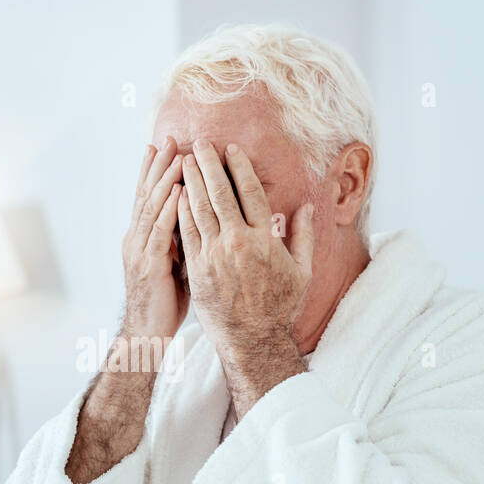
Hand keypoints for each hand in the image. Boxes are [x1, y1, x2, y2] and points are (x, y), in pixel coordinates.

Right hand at [121, 137, 186, 340]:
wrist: (146, 334)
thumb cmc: (164, 303)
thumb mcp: (175, 265)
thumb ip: (182, 241)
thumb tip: (202, 219)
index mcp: (142, 238)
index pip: (149, 198)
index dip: (156, 171)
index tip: (166, 146)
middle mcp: (136, 239)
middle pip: (147, 194)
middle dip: (158, 165)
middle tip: (169, 138)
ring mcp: (140, 250)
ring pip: (152, 208)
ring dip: (165, 180)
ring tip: (176, 156)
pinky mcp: (148, 265)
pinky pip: (159, 232)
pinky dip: (168, 209)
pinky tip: (178, 192)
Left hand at [176, 141, 311, 414]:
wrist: (253, 341)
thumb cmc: (280, 308)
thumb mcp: (302, 273)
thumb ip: (303, 237)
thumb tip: (307, 207)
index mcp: (265, 240)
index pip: (250, 192)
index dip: (239, 167)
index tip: (230, 148)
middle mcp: (238, 243)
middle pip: (221, 194)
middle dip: (209, 165)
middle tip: (200, 143)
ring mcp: (215, 256)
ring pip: (200, 210)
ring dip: (191, 182)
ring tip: (184, 161)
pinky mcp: (197, 269)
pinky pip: (186, 234)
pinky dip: (181, 212)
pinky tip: (176, 195)